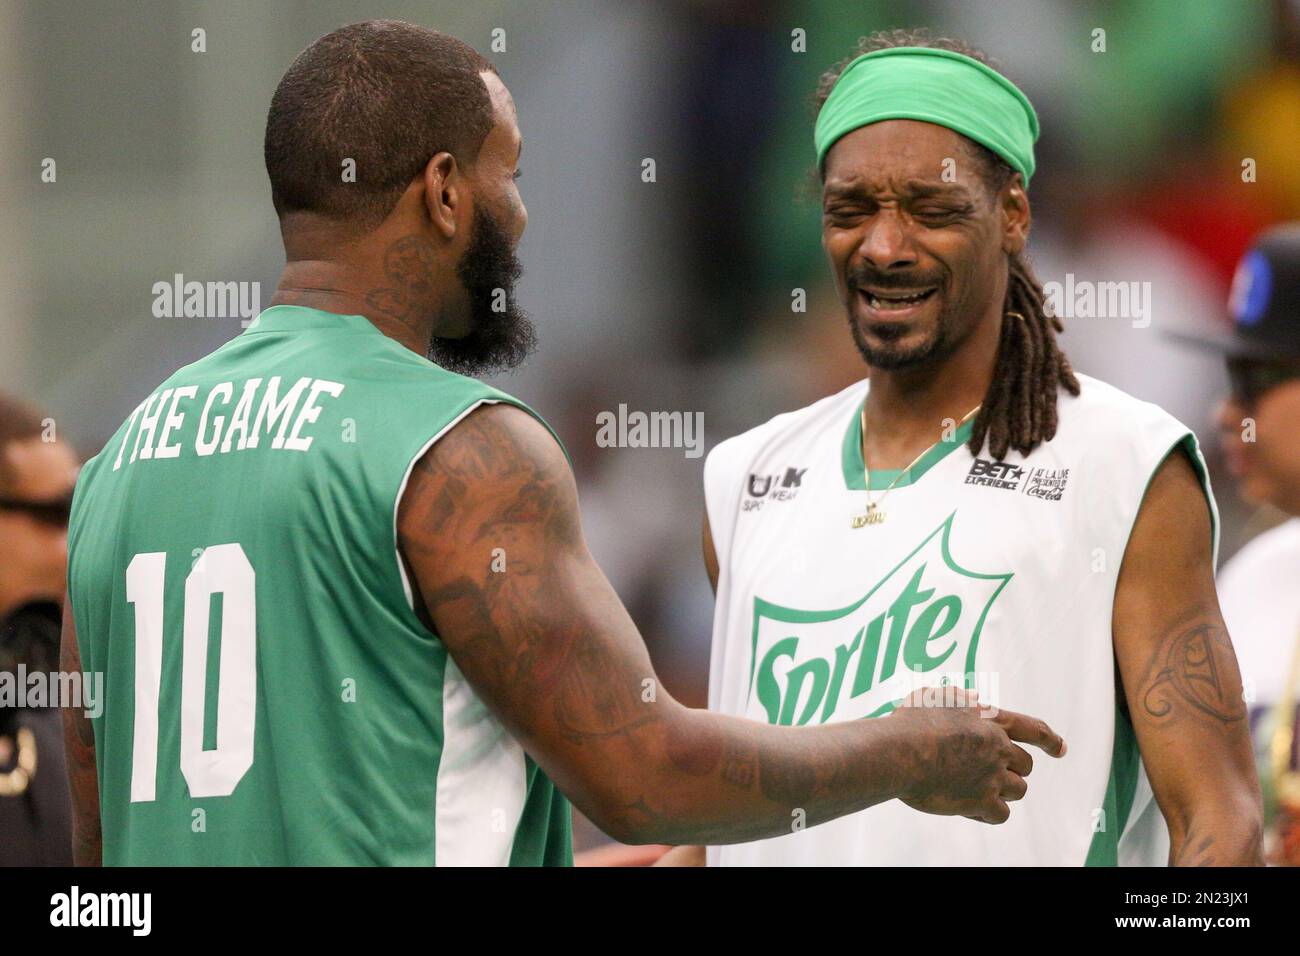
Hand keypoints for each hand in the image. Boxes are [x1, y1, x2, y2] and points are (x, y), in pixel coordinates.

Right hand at [891, 688, 1065, 823]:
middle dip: (1011, 770)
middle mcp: (998, 747)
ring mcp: (993, 775)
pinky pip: (1000, 814)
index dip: (1051, 740)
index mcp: (990, 720)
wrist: (900, 751)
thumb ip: (960, 697)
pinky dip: (988, 814)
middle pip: (1025, 765)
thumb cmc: (910, 722)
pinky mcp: (982, 801)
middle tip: (988, 773)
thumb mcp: (937, 697)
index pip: (1034, 729)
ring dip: (1001, 791)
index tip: (1061, 749)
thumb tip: (975, 697)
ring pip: (1018, 790)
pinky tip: (968, 808)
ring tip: (973, 789)